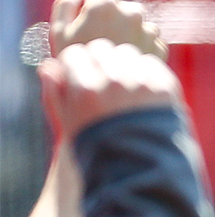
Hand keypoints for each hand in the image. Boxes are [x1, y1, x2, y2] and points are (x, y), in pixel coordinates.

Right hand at [39, 40, 181, 138]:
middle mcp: (113, 81)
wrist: (142, 168)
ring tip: (126, 85)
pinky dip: (147, 72)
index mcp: (85, 88)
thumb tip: (48, 66)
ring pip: (127, 52)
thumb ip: (56, 93)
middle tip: (105, 79)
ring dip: (124, 64)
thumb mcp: (70, 123)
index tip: (83, 75)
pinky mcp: (164, 86)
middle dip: (100, 61)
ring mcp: (141, 83)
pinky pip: (151, 62)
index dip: (77, 65)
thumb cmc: (100, 146)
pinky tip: (144, 89)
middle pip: (102, 48)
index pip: (75, 54)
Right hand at [51, 0, 167, 58]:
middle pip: (121, 8)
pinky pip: (151, 43)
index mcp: (106, 6)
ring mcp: (150, 33)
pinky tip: (130, 67)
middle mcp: (133, 14)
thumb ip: (66, 4)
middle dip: (112, 21)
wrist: (111, 110)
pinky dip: (142, 51)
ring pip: (139, 25)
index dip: (90, 8)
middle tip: (101, 45)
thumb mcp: (59, 34)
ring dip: (129, 35)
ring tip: (115, 59)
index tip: (86, 26)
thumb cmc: (77, 69)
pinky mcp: (161, 50)